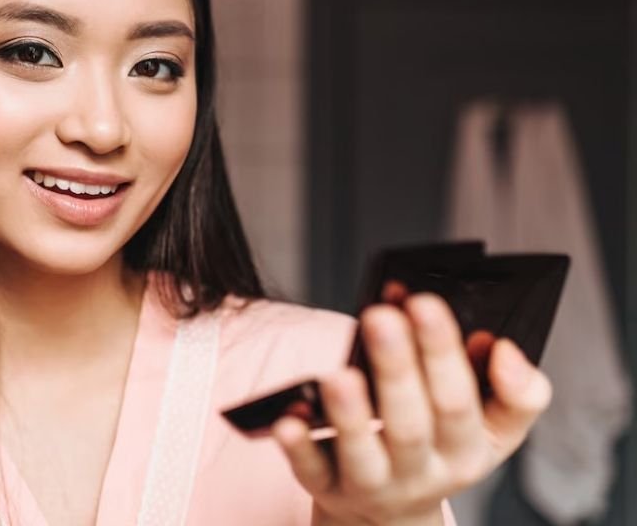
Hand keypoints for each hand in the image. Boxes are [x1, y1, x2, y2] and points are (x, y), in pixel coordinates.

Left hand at [272, 286, 552, 525]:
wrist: (393, 515)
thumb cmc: (439, 450)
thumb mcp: (495, 431)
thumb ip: (517, 391)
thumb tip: (503, 347)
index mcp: (466, 449)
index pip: (461, 402)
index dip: (443, 353)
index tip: (424, 302)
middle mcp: (421, 471)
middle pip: (411, 423)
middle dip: (397, 368)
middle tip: (381, 317)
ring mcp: (371, 484)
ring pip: (362, 453)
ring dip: (351, 414)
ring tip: (339, 374)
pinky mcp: (327, 489)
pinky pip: (311, 470)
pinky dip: (299, 445)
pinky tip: (288, 418)